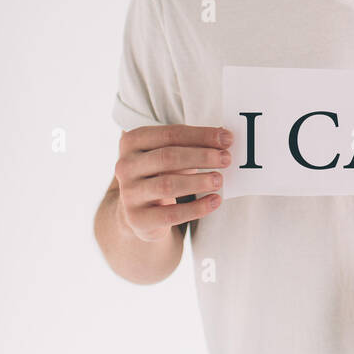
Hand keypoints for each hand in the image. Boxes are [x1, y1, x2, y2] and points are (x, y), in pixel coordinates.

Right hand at [114, 125, 232, 241]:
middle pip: (168, 157)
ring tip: (219, 180)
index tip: (227, 138)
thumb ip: (193, 144)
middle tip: (227, 159)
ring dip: (199, 181)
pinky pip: (171, 214)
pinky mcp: (137, 219)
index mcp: (132, 142)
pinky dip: (197, 208)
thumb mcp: (172, 154)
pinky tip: (215, 200)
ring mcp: (129, 193)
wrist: (139, 213)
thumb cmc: (162, 174)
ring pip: (168, 185)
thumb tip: (225, 136)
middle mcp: (125, 166)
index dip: (201, 135)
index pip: (170, 134)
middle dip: (202, 156)